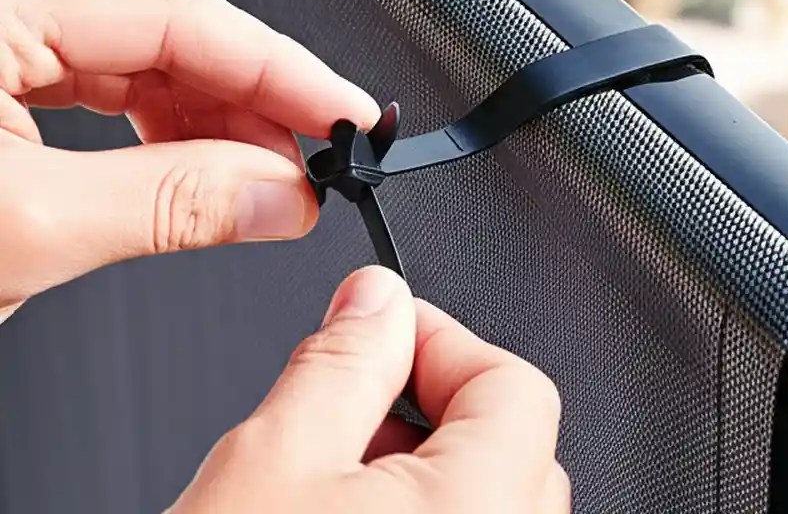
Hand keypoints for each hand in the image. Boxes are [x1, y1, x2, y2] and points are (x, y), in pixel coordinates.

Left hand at [0, 0, 380, 322]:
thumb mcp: (26, 229)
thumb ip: (167, 203)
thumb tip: (279, 195)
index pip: (174, 11)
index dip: (279, 67)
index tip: (347, 116)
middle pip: (166, 20)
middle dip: (255, 91)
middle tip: (320, 154)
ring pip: (138, 49)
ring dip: (215, 112)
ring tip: (263, 175)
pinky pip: (99, 75)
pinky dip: (162, 122)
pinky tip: (198, 165)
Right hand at [170, 267, 568, 512]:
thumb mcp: (271, 463)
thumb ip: (341, 364)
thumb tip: (377, 299)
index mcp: (484, 502)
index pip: (512, 381)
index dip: (437, 339)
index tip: (378, 330)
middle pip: (510, 439)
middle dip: (427, 407)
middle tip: (346, 408)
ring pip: (493, 496)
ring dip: (425, 470)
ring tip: (330, 487)